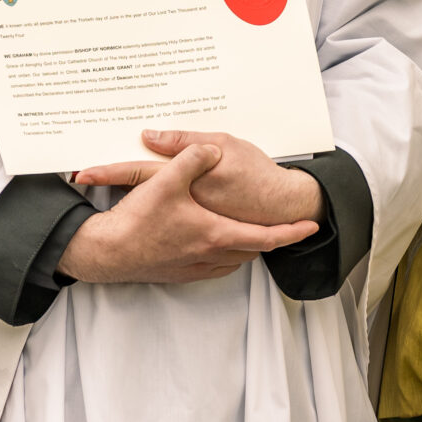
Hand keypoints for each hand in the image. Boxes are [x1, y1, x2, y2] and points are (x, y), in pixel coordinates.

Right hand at [59, 141, 319, 285]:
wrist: (109, 254)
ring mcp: (196, 268)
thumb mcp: (166, 181)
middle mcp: (212, 256)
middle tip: (285, 228)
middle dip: (271, 239)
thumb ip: (192, 158)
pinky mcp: (180, 274)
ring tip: (255, 233)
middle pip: (253, 251)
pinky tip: (218, 244)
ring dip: (248, 247)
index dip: (292, 233)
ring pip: (235, 261)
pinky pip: (215, 267)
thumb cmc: (138, 221)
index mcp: (217, 234)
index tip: (312, 228)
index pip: (268, 238)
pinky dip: (226, 256)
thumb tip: (210, 148)